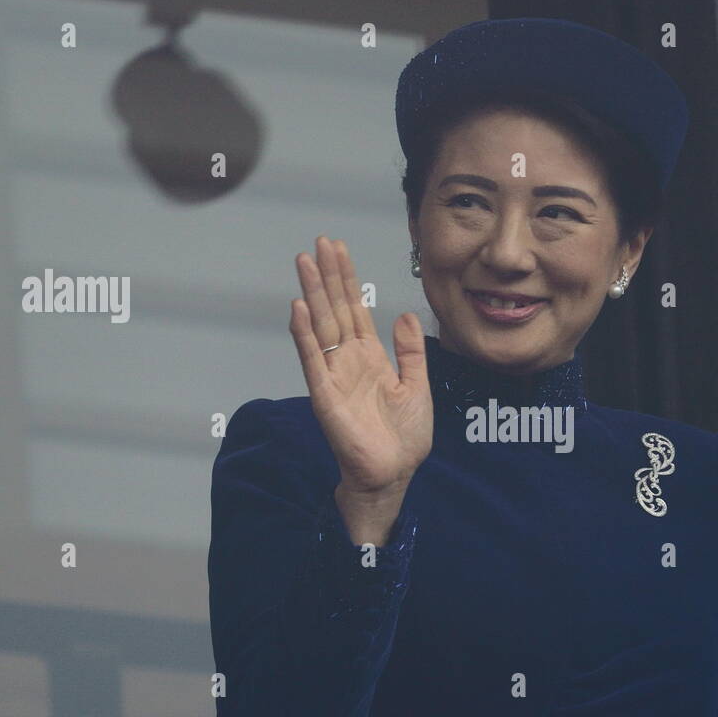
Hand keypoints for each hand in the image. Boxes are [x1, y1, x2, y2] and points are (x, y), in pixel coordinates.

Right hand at [290, 236, 432, 494]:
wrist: (394, 474)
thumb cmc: (405, 437)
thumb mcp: (418, 386)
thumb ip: (411, 351)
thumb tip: (405, 315)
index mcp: (371, 357)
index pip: (355, 309)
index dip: (347, 279)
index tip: (337, 249)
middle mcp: (349, 361)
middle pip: (334, 310)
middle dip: (326, 276)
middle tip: (317, 242)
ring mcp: (335, 376)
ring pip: (321, 327)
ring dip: (312, 294)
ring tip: (303, 263)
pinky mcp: (326, 396)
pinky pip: (313, 360)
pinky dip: (305, 335)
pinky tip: (300, 308)